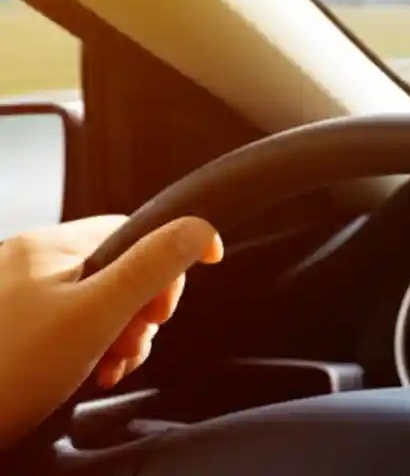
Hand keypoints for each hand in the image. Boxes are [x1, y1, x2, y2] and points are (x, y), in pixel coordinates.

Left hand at [0, 216, 222, 448]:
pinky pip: (71, 325)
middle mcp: (30, 262)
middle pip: (119, 271)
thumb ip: (150, 269)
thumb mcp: (96, 316)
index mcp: (49, 246)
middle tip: (131, 346)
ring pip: (99, 303)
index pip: (134, 234)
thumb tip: (199, 228)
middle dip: (140, 312)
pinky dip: (91, 348)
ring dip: (119, 336)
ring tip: (110, 367)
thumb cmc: (11, 372)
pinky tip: (90, 373)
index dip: (165, 268)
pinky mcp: (15, 329)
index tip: (176, 302)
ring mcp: (18, 296)